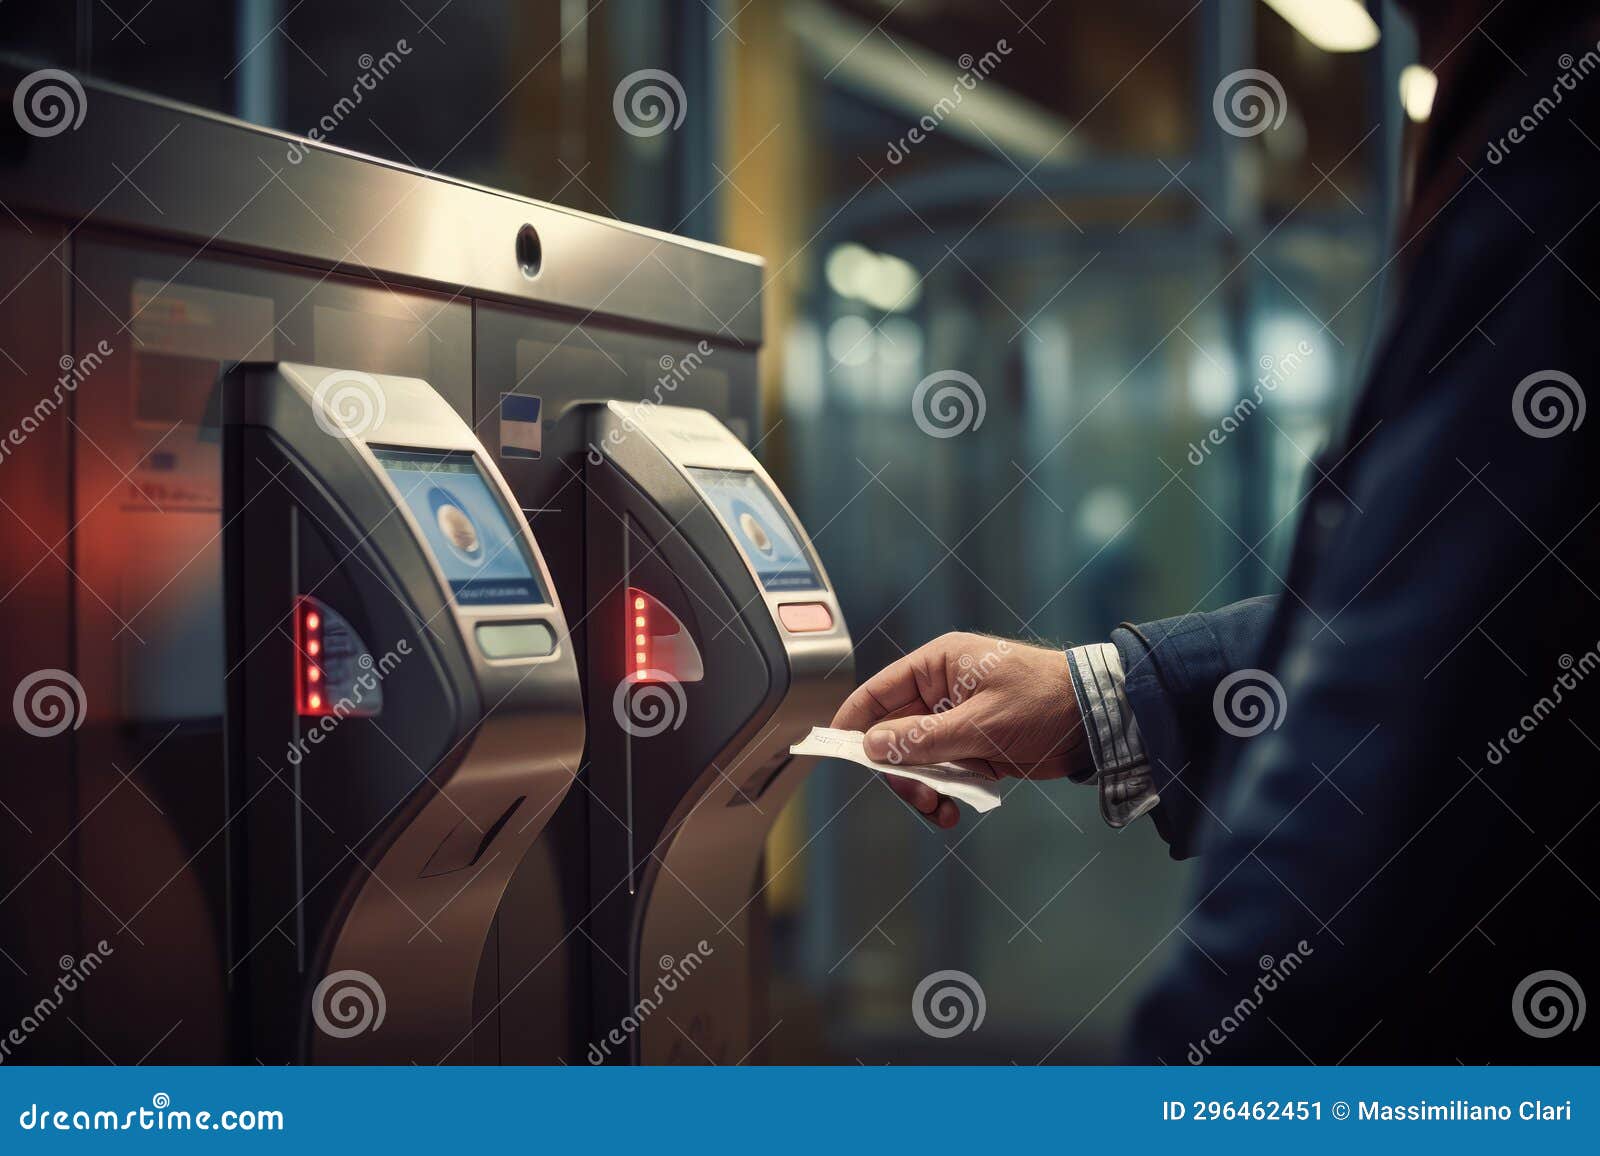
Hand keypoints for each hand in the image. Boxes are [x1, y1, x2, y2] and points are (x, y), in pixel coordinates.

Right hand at [830, 632, 1088, 827]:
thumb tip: (872, 747)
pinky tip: (954, 811)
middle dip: (899, 770)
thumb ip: (924, 737)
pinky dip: (944, 793)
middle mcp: (941, 692)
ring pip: (917, 759)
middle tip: (917, 795)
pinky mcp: (973, 748)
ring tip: (941, 808)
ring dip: (923, 787)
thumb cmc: (1043, 702)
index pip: (879, 692)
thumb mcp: (981, 723)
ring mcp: (957, 721)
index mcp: (938, 666)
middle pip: (893, 734)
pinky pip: (943, 772)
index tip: (834, 751)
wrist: (1098, 720)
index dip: (854, 721)